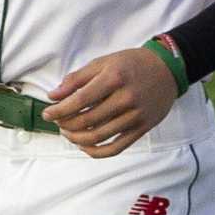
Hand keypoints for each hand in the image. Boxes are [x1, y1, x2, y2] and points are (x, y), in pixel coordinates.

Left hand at [44, 47, 178, 157]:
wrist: (167, 69)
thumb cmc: (132, 64)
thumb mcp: (104, 62)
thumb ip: (77, 78)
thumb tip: (53, 95)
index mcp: (114, 78)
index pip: (79, 100)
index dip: (59, 110)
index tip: (47, 113)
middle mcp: (125, 98)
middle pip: (86, 121)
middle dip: (65, 124)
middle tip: (58, 122)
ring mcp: (135, 116)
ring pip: (98, 137)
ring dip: (76, 138)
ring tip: (68, 133)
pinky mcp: (142, 128)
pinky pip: (116, 148)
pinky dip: (96, 152)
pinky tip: (85, 146)